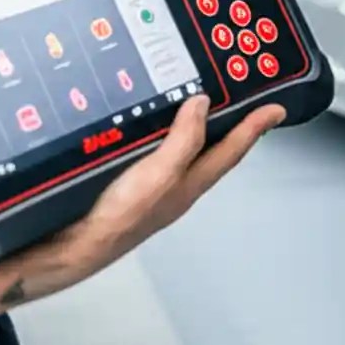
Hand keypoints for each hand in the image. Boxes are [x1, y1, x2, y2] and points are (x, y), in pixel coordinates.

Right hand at [0, 96, 284, 305]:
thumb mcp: (159, 176)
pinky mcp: (126, 180)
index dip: (255, 128)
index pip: (231, 150)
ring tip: (204, 99)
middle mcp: (175, 183)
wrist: (67, 247)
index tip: (277, 108)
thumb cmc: (117, 219)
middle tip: (246, 97)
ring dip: (195, 124)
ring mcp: (151, 184)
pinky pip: (153, 149)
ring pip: (182, 148)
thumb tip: (202, 105)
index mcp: (190, 183)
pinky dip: (159, 131)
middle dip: (230, 122)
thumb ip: (183, 142)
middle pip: (211, 148)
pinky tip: (148, 120)